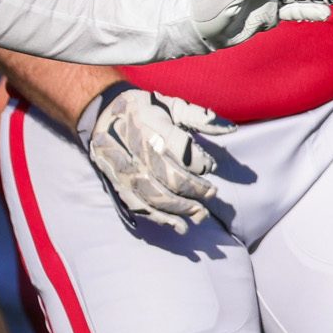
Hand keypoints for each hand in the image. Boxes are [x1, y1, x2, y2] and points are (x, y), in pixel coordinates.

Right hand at [77, 83, 236, 233]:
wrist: (100, 112)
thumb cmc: (145, 108)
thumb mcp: (173, 106)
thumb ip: (202, 118)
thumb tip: (232, 129)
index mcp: (155, 129)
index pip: (184, 155)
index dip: (202, 164)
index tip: (210, 166)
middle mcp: (139, 151)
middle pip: (173, 179)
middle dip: (197, 190)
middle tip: (212, 193)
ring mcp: (126, 169)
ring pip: (157, 196)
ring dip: (183, 208)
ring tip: (201, 213)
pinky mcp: (118, 182)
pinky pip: (140, 205)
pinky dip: (161, 218)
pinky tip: (179, 225)